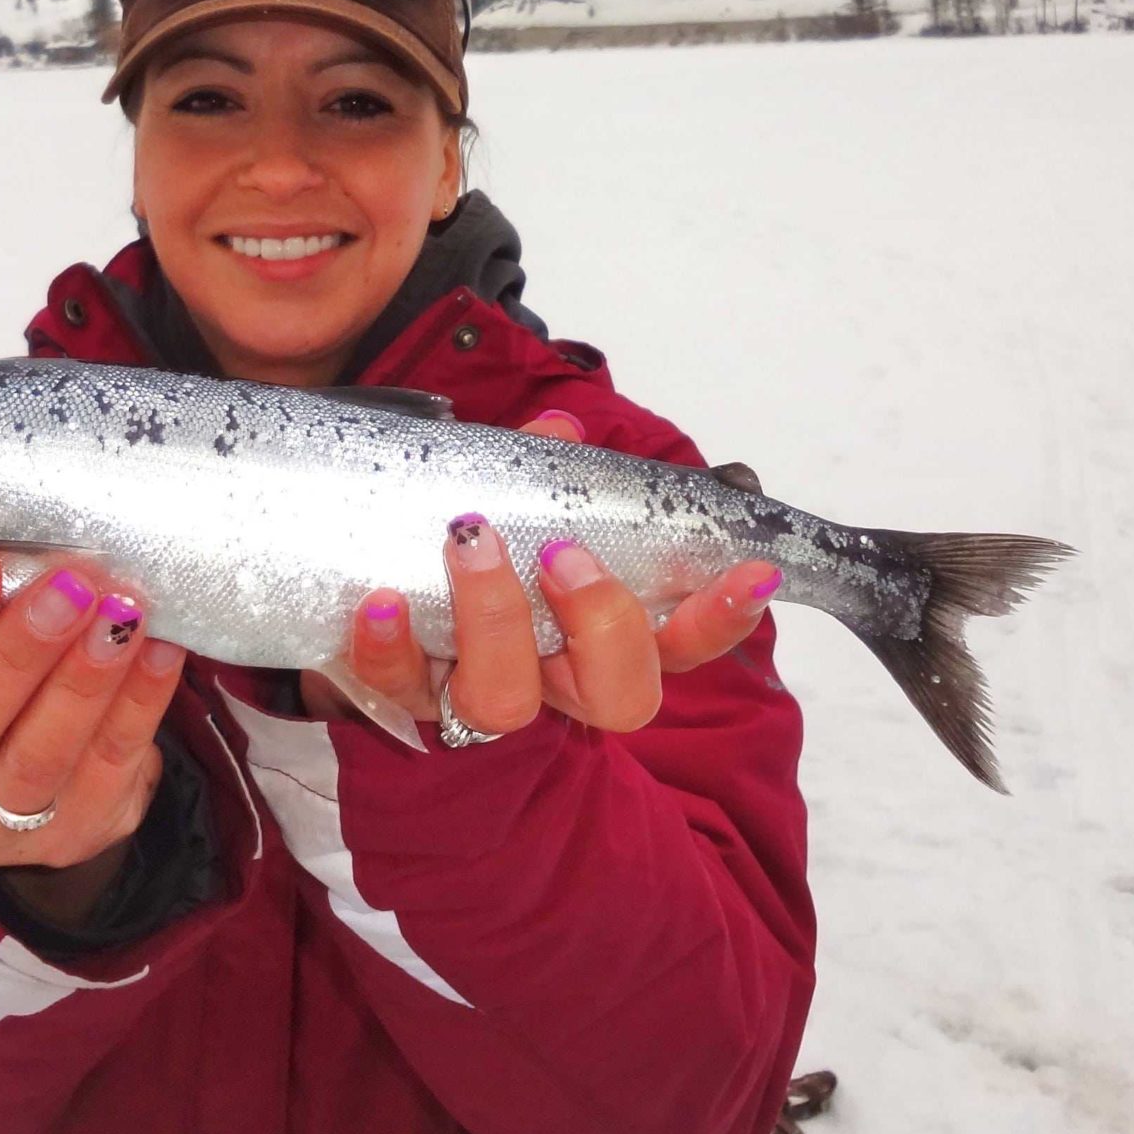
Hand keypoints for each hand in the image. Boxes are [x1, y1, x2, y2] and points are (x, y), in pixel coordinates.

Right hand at [0, 549, 186, 909]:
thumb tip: (29, 550)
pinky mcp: (70, 841)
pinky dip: (140, 705)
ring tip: (123, 614)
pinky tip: (160, 650)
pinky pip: (109, 770)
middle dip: (20, 651)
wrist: (10, 791)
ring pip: (39, 758)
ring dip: (86, 679)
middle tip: (71, 587)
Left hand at [299, 413, 781, 733]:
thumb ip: (542, 473)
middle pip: (617, 697)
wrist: (384, 610)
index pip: (684, 644)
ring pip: (504, 701)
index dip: (723, 618)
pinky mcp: (403, 694)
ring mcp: (479, 695)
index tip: (752, 571)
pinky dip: (389, 646)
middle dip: (603, 623)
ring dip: (493, 617)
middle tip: (565, 554)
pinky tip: (381, 600)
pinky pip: (396, 688)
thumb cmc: (478, 560)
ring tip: (469, 538)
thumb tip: (559, 432)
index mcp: (600, 636)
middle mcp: (553, 680)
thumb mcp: (519, 510)